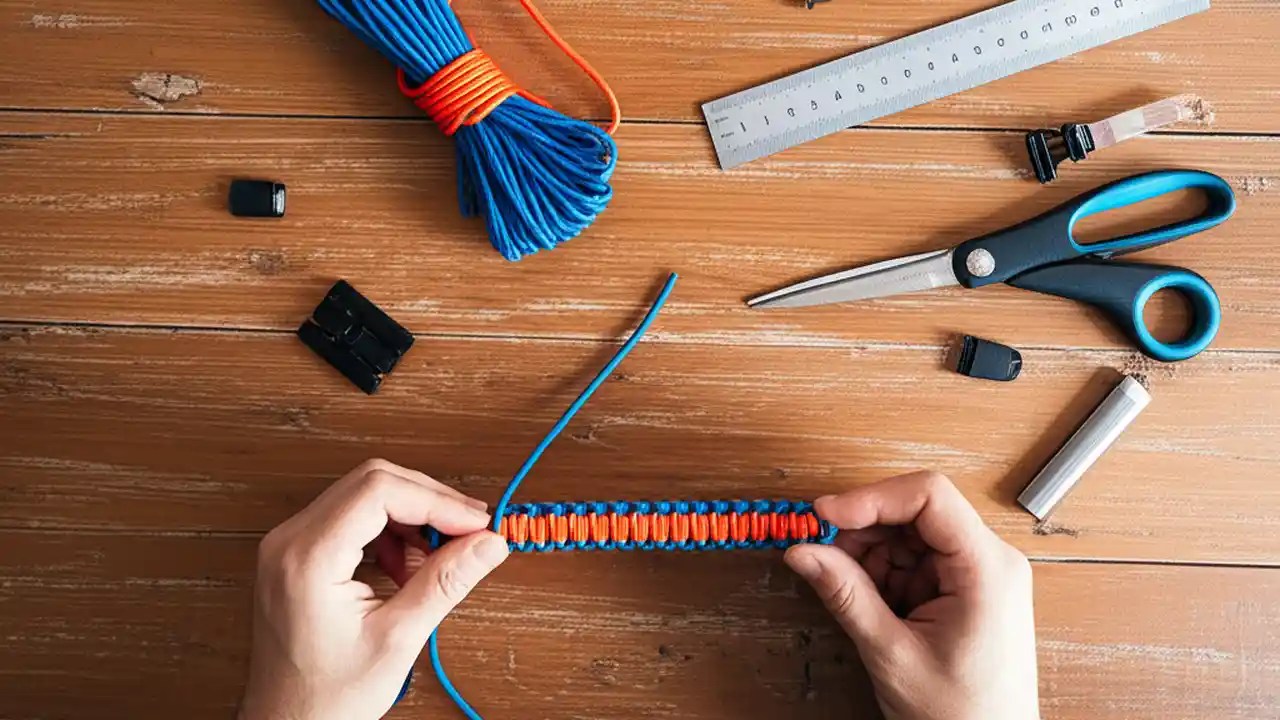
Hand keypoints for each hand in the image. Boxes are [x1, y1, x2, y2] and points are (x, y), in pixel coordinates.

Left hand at [238, 459, 509, 719]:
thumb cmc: (327, 697)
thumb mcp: (398, 639)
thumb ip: (445, 582)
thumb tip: (488, 544)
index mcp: (308, 559)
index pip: (379, 492)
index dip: (436, 500)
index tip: (476, 523)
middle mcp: (290, 541)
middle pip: (371, 482)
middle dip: (428, 501)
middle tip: (470, 531)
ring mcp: (289, 545)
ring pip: (363, 494)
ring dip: (410, 515)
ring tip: (438, 557)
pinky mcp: (297, 554)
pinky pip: (350, 517)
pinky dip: (389, 530)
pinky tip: (407, 565)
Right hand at [785, 471, 1039, 719]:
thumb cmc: (963, 716)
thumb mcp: (892, 654)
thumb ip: (846, 595)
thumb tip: (804, 551)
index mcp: (987, 569)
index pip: (929, 496)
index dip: (871, 497)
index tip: (825, 513)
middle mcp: (989, 561)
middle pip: (915, 511)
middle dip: (864, 530)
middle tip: (825, 556)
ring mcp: (977, 573)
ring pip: (908, 534)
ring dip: (871, 556)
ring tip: (857, 597)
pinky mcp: (963, 587)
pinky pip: (914, 559)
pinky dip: (883, 575)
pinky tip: (877, 606)